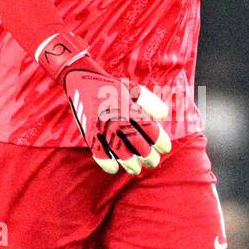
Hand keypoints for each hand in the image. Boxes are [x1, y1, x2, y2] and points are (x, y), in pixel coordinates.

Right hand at [61, 58, 171, 174]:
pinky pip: (99, 152)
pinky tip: (114, 168)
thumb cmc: (113, 87)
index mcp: (130, 106)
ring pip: (120, 151)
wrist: (82, 79)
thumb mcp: (133, 89)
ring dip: (130, 164)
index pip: (150, 129)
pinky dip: (107, 163)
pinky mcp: (89, 132)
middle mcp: (117, 117)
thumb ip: (150, 102)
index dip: (159, 141)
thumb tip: (164, 116)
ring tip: (136, 169)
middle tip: (153, 162)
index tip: (165, 148)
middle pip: (137, 143)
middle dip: (148, 156)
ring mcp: (102, 126)